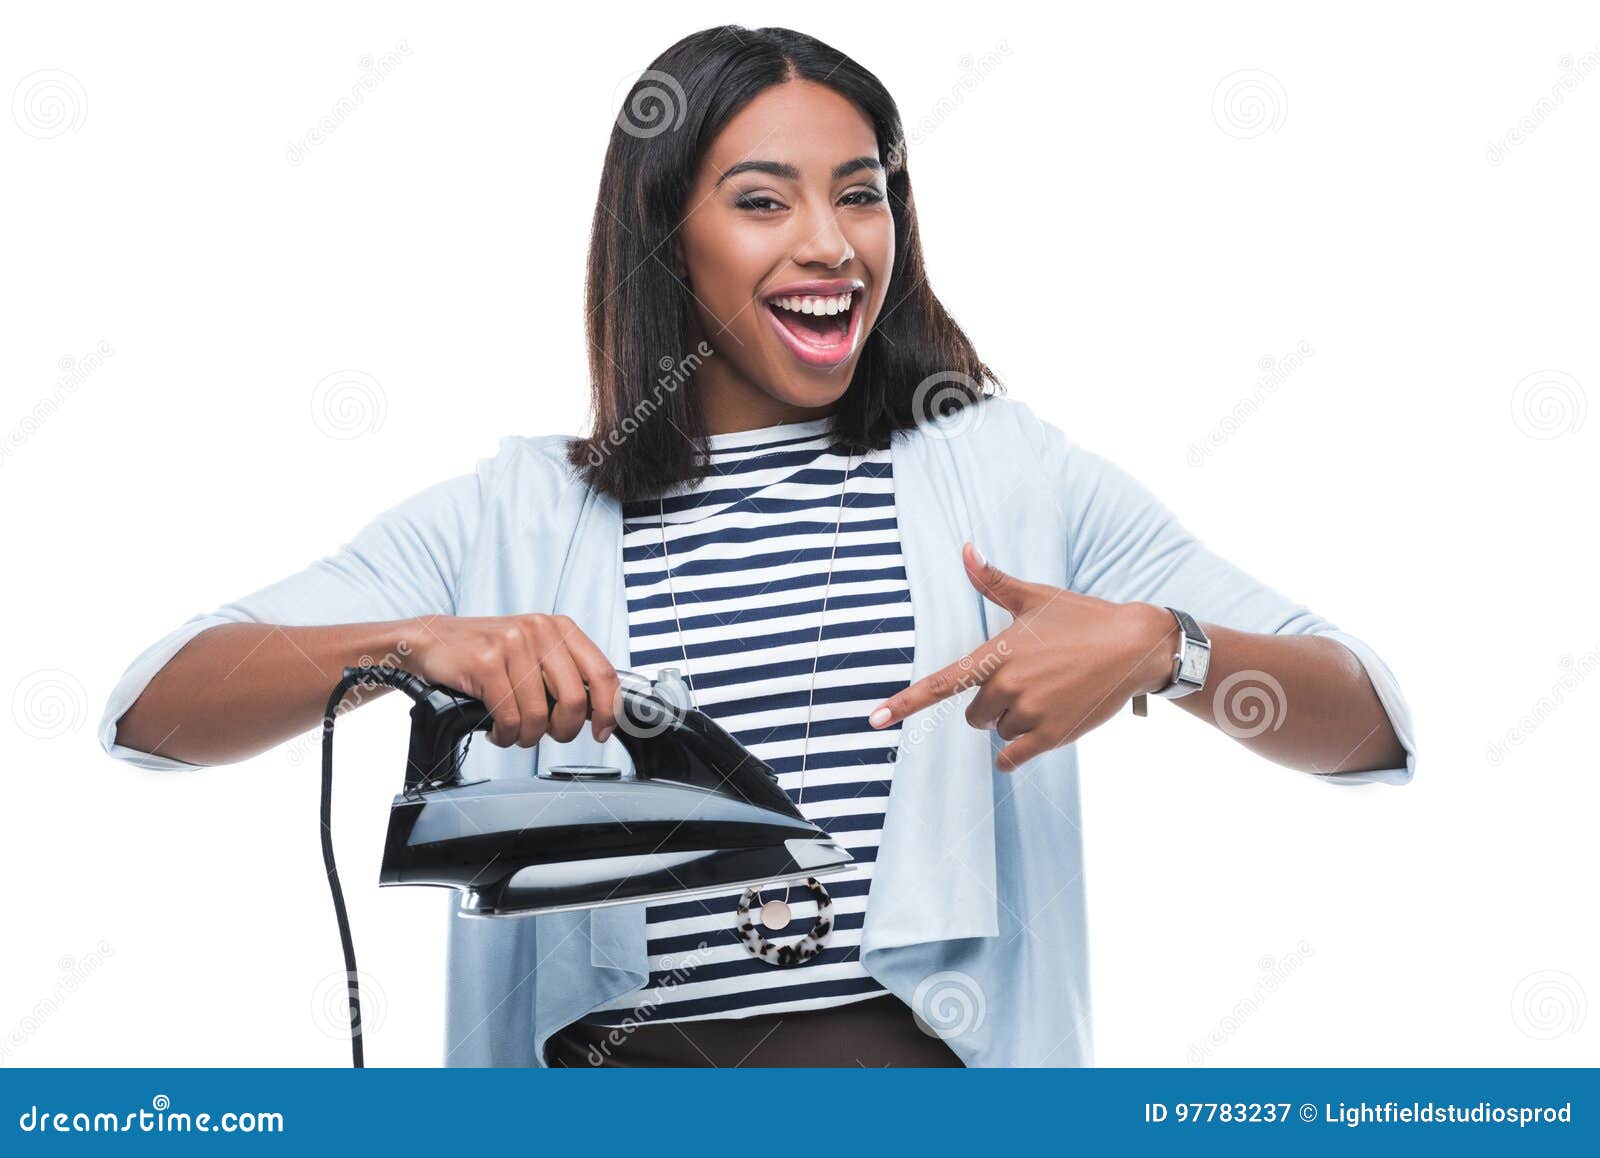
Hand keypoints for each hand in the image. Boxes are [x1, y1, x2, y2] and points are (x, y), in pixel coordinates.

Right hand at [405, 613, 619, 748]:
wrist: (432, 641)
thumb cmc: (487, 654)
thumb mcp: (533, 651)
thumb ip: (565, 673)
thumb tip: (598, 712)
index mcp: (559, 628)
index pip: (602, 672)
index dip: (608, 710)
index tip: (602, 732)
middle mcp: (540, 630)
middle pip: (574, 700)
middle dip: (564, 731)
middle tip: (548, 735)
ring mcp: (513, 644)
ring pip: (538, 715)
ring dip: (527, 737)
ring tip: (514, 733)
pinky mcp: (486, 662)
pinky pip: (509, 718)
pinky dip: (505, 735)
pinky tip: (497, 730)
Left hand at [867, 544, 1176, 769]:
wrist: (1134, 646)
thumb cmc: (1082, 618)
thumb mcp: (1034, 597)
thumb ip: (992, 581)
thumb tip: (965, 548)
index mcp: (996, 654)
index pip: (941, 682)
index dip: (904, 702)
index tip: (874, 719)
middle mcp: (1007, 686)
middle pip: (974, 715)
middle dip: (992, 705)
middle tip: (1029, 683)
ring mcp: (1029, 713)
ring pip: (998, 733)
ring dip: (1015, 723)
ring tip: (1049, 695)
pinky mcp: (1052, 736)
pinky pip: (1012, 758)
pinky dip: (1015, 754)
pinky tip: (1035, 735)